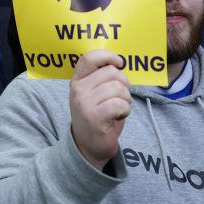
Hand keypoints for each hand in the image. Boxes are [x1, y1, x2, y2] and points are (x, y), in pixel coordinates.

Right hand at [69, 50, 130, 170]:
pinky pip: (120, 104)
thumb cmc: (96, 117)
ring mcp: (85, 103)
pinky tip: (120, 116)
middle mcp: (79, 90)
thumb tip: (119, 64)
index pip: (89, 58)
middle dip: (124, 84)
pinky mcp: (95, 117)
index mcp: (77, 81)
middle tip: (120, 97)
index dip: (107, 56)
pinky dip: (126, 110)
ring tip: (119, 108)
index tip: (119, 62)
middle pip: (112, 72)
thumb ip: (101, 79)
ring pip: (118, 88)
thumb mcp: (92, 94)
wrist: (88, 147)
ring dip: (126, 99)